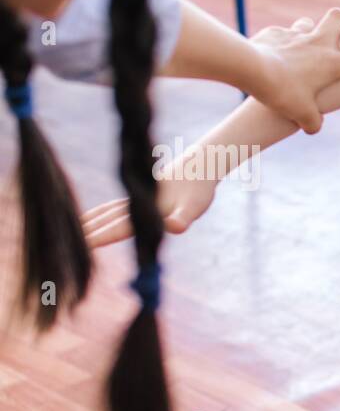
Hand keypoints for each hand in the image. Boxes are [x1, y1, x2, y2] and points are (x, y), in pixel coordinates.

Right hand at [81, 171, 216, 247]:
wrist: (199, 165)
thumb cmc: (198, 190)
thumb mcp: (194, 207)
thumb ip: (182, 219)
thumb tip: (176, 228)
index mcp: (146, 210)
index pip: (118, 228)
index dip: (101, 237)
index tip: (83, 244)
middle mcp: (137, 204)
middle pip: (107, 220)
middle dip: (88, 232)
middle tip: (68, 245)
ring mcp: (137, 198)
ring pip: (108, 211)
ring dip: (91, 221)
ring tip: (74, 230)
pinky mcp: (141, 195)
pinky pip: (115, 206)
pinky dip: (101, 213)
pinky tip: (97, 216)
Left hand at [246, 8, 339, 133]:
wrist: (250, 69)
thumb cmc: (282, 91)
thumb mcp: (302, 116)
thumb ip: (313, 122)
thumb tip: (314, 126)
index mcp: (333, 62)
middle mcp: (317, 43)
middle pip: (338, 17)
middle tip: (337, 40)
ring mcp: (295, 35)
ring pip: (308, 22)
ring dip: (310, 32)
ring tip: (304, 50)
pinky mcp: (274, 34)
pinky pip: (282, 33)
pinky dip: (282, 43)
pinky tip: (276, 57)